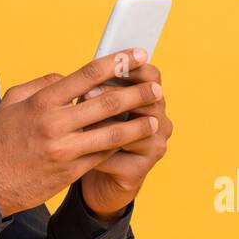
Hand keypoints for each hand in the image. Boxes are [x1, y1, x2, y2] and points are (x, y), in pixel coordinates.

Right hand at [0, 48, 161, 217]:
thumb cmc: (0, 139)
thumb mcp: (12, 102)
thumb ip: (41, 84)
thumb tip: (67, 76)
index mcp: (42, 102)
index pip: (86, 75)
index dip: (115, 62)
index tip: (136, 54)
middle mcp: (55, 124)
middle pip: (106, 104)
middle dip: (136, 93)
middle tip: (156, 86)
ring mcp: (65, 150)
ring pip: (111, 134)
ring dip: (138, 125)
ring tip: (155, 118)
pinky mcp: (71, 172)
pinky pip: (102, 156)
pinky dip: (120, 147)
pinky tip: (134, 141)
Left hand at [76, 61, 171, 219]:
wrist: (97, 175)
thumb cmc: (95, 133)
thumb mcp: (96, 108)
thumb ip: (96, 90)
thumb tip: (80, 75)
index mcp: (152, 100)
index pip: (152, 76)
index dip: (132, 68)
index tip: (107, 63)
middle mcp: (160, 122)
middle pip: (147, 100)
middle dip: (114, 95)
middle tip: (86, 93)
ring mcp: (154, 148)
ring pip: (135, 131)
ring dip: (105, 126)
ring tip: (80, 124)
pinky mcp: (139, 172)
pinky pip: (118, 159)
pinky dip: (97, 154)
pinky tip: (78, 152)